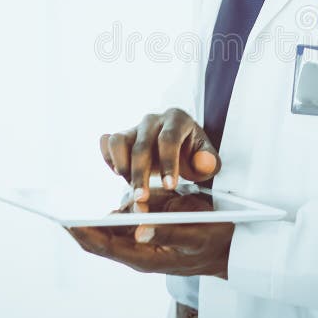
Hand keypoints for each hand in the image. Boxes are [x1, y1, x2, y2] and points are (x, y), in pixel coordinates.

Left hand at [67, 188, 233, 278]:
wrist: (231, 244)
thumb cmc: (214, 240)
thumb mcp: (196, 235)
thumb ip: (169, 231)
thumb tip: (140, 229)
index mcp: (146, 257)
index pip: (104, 245)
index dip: (83, 232)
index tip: (65, 219)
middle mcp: (139, 247)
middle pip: (99, 237)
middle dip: (81, 221)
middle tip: (59, 205)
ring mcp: (142, 236)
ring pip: (112, 223)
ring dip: (103, 211)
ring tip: (83, 199)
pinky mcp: (149, 223)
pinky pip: (126, 213)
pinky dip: (122, 202)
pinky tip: (120, 193)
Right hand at [100, 109, 220, 201]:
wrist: (180, 146)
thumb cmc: (193, 153)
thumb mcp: (206, 158)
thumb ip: (209, 161)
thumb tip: (203, 162)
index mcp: (177, 119)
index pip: (169, 139)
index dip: (168, 163)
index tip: (170, 186)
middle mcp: (153, 120)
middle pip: (142, 145)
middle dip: (140, 174)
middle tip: (142, 198)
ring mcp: (135, 127)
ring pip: (118, 140)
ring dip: (122, 166)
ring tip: (130, 185)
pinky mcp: (122, 136)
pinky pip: (108, 143)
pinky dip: (109, 159)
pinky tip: (119, 173)